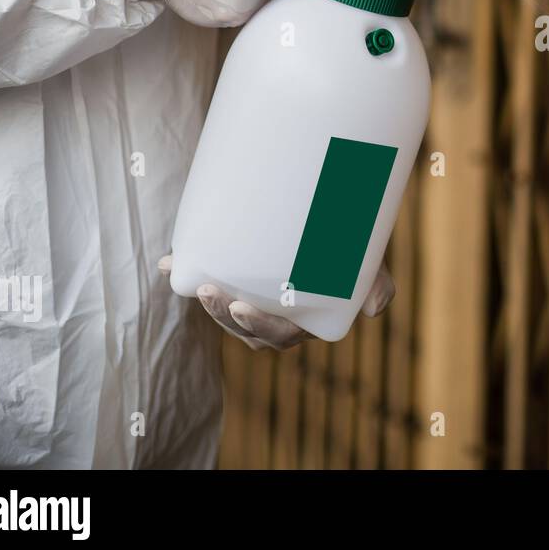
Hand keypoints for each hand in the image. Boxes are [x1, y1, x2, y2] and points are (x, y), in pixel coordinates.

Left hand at [157, 255, 395, 350]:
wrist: (343, 215)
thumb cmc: (360, 243)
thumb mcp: (372, 262)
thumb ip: (376, 283)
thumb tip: (373, 309)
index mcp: (308, 321)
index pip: (278, 334)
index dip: (256, 327)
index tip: (240, 308)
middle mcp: (281, 316)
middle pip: (244, 327)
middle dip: (220, 313)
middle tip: (208, 289)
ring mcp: (260, 298)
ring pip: (225, 311)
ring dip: (203, 299)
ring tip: (185, 273)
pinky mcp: (244, 278)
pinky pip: (216, 283)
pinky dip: (191, 274)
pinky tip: (172, 262)